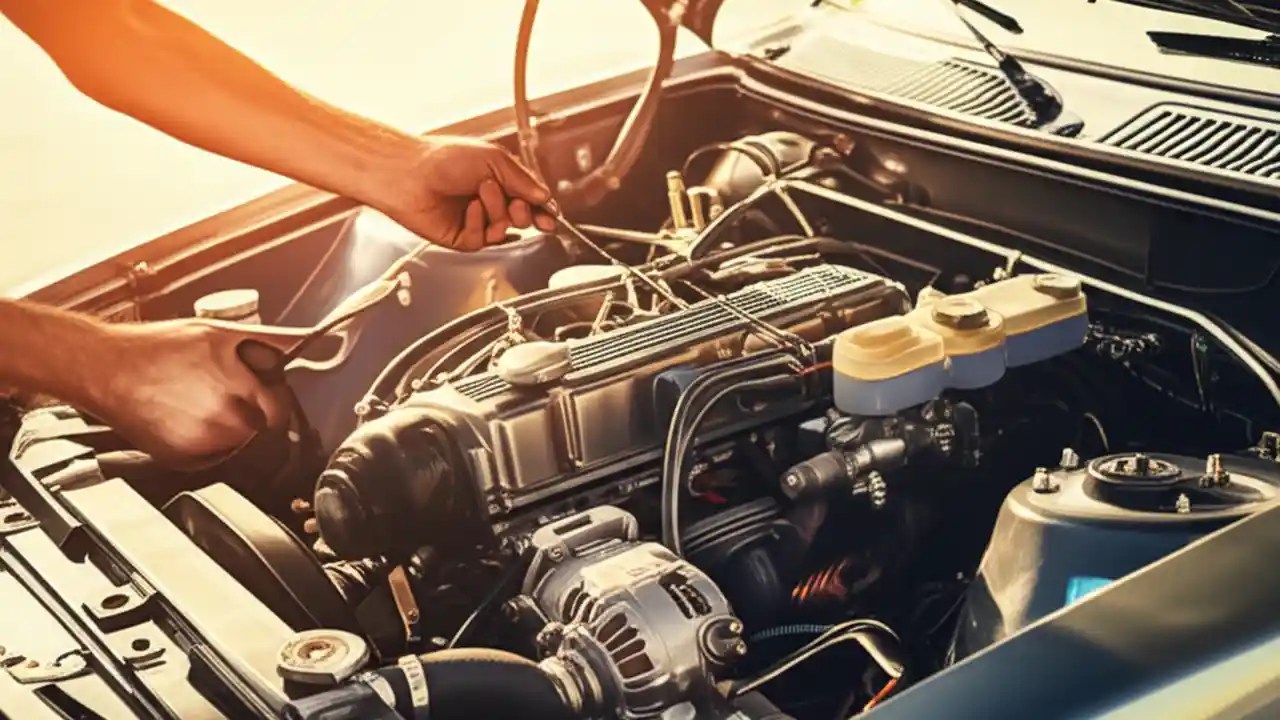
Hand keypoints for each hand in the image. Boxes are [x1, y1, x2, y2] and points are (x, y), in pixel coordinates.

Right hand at [85, 319, 294, 467]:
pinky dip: (210, 442)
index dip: (275, 399)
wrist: (104, 369)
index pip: (282, 411)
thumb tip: (308, 340)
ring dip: (233, 428)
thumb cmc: (156, 348)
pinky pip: (214, 457)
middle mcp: (223, 423)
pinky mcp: (181, 460)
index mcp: (238, 390)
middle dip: (254, 412)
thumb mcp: (220, 334)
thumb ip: (271, 341)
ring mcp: (202, 446)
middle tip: (229, 391)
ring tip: (204, 400)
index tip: (264, 391)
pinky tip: (189, 417)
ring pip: (240, 445)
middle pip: (263, 430)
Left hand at [378, 135, 557, 251]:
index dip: (543, 210)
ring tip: (481, 194)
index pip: (530, 200)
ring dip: (496, 212)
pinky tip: (468, 208)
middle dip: (523, 212)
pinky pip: (480, 240)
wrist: (409, 173)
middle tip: (516, 203)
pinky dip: (477, 223)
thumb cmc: (444, 158)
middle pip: (522, 219)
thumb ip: (523, 181)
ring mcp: (475, 221)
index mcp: (499, 180)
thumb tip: (545, 197)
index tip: (550, 216)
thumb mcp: (494, 160)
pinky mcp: (460, 237)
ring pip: (502, 231)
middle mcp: (488, 202)